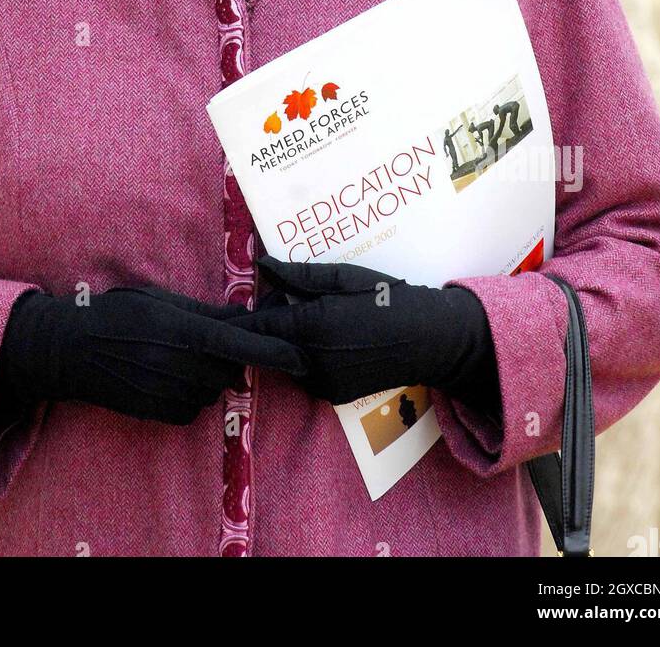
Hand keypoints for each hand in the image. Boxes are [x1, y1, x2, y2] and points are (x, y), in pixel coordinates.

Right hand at [0, 282, 308, 425]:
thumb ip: (205, 314)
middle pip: (231, 367)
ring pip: (213, 387)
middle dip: (227, 355)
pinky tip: (161, 375)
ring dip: (206, 374)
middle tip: (198, 338)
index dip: (277, 352)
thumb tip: (244, 318)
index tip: (302, 357)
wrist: (73, 352)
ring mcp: (173, 395)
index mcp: (187, 333)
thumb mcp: (161, 302)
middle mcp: (184, 367)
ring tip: (171, 354)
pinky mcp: (162, 414)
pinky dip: (188, 392)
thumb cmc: (118, 316)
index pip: (244, 345)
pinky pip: (193, 406)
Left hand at [229, 256, 499, 410]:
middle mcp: (310, 359)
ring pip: (286, 360)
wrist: (428, 339)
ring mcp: (322, 382)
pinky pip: (306, 375)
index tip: (231, 310)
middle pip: (268, 343)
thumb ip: (298, 274)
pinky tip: (335, 342)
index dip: (242, 317)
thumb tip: (261, 264)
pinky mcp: (333, 395)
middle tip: (289, 300)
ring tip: (320, 319)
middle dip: (270, 323)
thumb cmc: (386, 297)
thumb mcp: (343, 276)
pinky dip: (309, 359)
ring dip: (289, 341)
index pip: (255, 326)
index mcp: (310, 325)